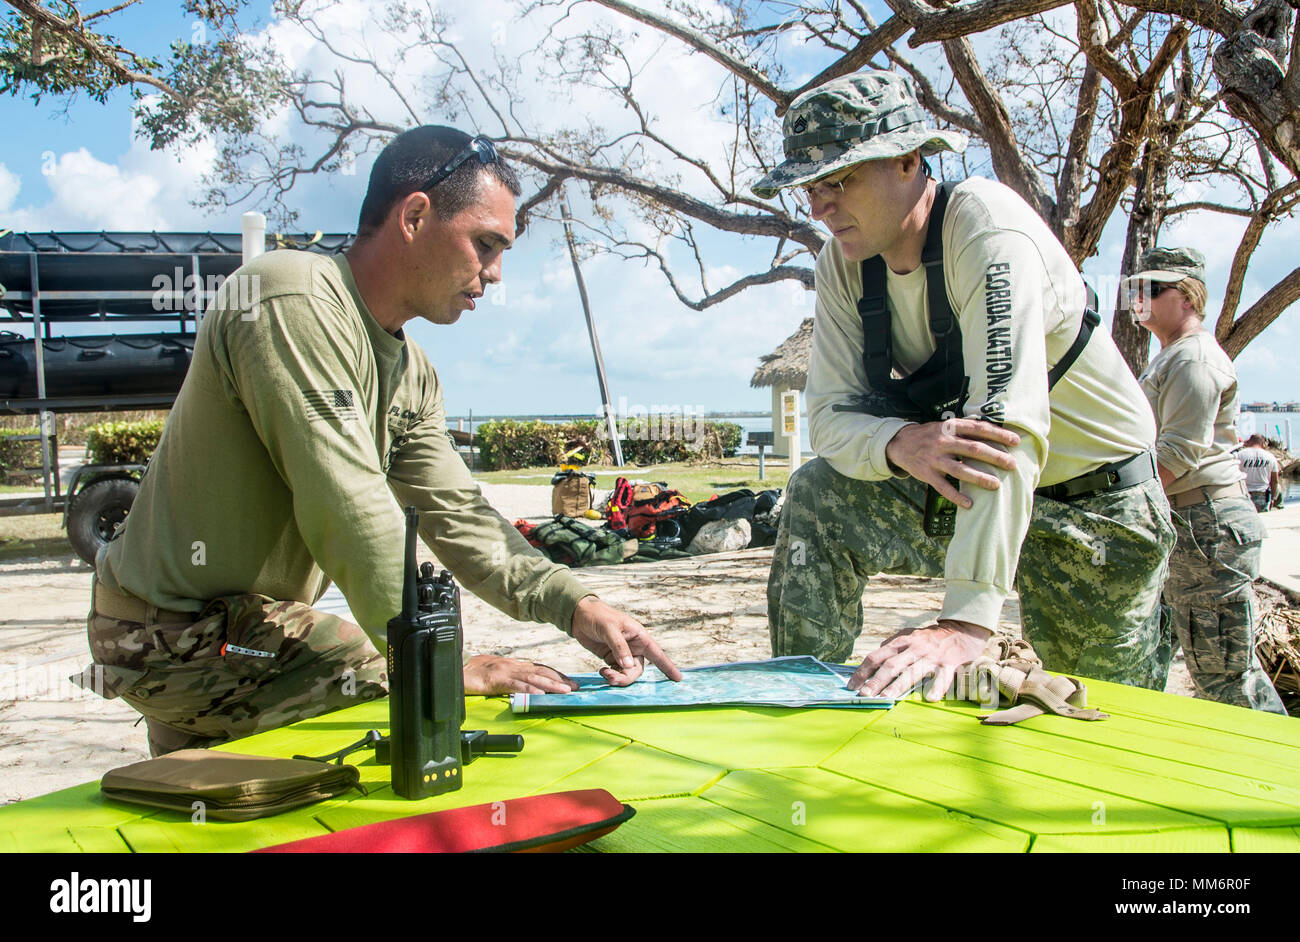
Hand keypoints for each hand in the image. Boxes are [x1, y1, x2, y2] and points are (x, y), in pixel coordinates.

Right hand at [463, 654, 578, 694]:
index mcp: (514, 665)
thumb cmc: (475, 673)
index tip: (570, 682)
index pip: (540, 668)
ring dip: (551, 685)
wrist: (457, 669)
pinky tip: (541, 694)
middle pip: (541, 671)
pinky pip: (517, 685)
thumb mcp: (497, 675)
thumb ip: (511, 679)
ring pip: (533, 677)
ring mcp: (506, 672)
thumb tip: (525, 687)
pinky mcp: (497, 680)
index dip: (556, 675)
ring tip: (566, 691)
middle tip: (576, 686)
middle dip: (560, 679)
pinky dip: (530, 689)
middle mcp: (513, 666)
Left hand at [570, 595, 683, 685]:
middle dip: (627, 677)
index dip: (668, 667)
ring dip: (617, 678)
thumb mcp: (609, 628)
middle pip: (638, 670)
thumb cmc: (598, 616)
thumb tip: (629, 666)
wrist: (580, 615)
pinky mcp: (611, 658)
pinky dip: (611, 676)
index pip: (657, 654)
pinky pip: (617, 672)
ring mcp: (623, 653)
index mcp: (639, 636)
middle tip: (611, 677)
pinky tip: (602, 671)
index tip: (679, 679)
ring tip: (604, 673)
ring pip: (627, 673)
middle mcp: (634, 646)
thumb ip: (619, 646)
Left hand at [847, 620, 990, 698]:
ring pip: (913, 671)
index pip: (876, 656)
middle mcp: (914, 648)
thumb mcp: (908, 636)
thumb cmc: (930, 637)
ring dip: (898, 685)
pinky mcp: (950, 662)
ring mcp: (931, 656)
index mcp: (901, 642)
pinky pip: (943, 676)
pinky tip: (930, 698)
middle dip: (876, 681)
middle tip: (865, 695)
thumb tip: (874, 656)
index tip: (852, 685)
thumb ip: (891, 645)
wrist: (961, 630)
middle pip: (891, 665)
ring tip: (887, 698)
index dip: (863, 671)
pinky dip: (937, 687)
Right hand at [885, 419, 1019, 508]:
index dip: (998, 434)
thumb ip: (966, 429)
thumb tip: (995, 432)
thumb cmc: (930, 435)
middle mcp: (943, 441)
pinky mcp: (927, 474)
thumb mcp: (945, 426)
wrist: (900, 443)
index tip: (1015, 441)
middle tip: (1011, 465)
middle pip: (973, 449)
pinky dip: (956, 497)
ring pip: (960, 470)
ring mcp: (934, 459)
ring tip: (996, 485)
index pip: (978, 429)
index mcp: (950, 427)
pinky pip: (944, 487)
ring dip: (979, 478)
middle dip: (994, 457)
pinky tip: (970, 504)